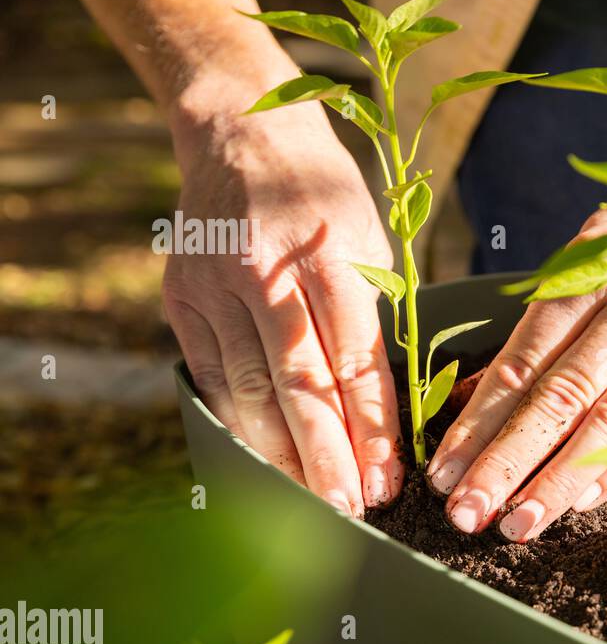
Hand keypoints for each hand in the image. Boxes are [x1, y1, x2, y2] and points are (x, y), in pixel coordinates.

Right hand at [163, 106, 403, 515]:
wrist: (241, 132)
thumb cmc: (326, 195)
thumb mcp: (369, 241)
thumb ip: (371, 319)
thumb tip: (382, 413)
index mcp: (327, 249)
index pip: (354, 359)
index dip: (371, 427)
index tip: (388, 479)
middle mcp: (264, 268)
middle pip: (299, 382)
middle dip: (327, 455)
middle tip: (350, 510)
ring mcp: (213, 283)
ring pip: (249, 389)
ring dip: (281, 453)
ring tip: (310, 500)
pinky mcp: (181, 297)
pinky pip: (212, 376)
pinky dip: (240, 423)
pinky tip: (264, 461)